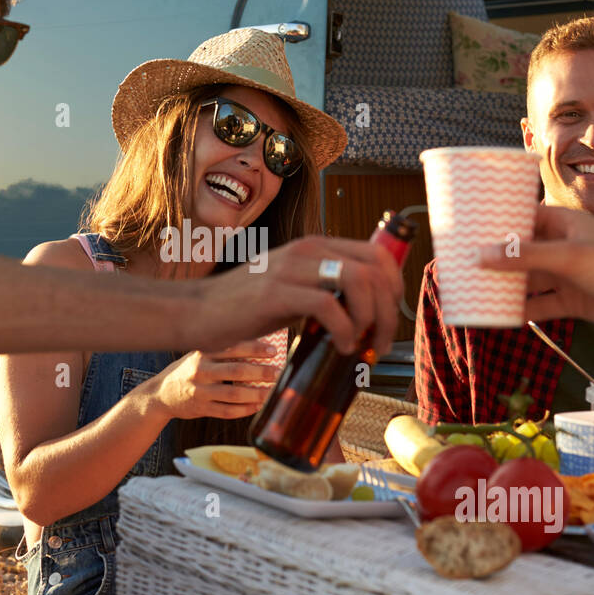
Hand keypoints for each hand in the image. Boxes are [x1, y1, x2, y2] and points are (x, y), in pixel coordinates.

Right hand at [147, 339, 278, 419]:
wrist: (160, 395)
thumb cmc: (187, 371)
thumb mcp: (198, 355)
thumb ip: (221, 351)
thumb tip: (259, 345)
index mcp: (202, 353)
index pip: (232, 347)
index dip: (255, 349)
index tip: (273, 351)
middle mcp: (200, 371)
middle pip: (236, 371)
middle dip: (260, 372)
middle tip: (277, 373)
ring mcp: (200, 392)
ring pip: (234, 394)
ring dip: (257, 393)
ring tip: (272, 392)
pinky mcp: (201, 409)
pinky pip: (227, 411)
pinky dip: (245, 410)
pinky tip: (257, 406)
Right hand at [189, 235, 405, 355]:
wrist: (199, 311)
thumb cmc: (245, 306)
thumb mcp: (293, 288)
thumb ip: (324, 290)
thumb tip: (362, 315)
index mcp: (316, 247)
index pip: (377, 253)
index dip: (394, 286)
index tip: (389, 318)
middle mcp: (308, 249)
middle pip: (375, 269)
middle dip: (388, 310)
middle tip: (380, 342)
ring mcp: (292, 268)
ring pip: (358, 281)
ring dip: (370, 319)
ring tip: (361, 345)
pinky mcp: (276, 292)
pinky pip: (328, 305)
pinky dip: (343, 330)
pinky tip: (339, 347)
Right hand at [477, 205, 593, 336]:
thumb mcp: (568, 258)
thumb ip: (524, 257)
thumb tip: (480, 255)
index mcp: (569, 224)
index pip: (527, 217)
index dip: (500, 222)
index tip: (471, 228)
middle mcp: (568, 246)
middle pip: (525, 250)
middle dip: (499, 258)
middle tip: (466, 262)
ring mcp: (571, 275)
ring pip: (531, 278)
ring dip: (508, 285)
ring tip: (477, 289)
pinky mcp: (576, 301)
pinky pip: (542, 304)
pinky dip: (523, 309)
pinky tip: (502, 315)